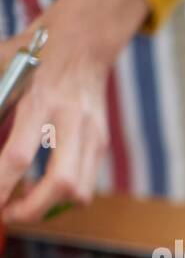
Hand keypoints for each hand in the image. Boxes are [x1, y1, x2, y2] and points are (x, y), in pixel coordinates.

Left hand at [0, 0, 146, 222]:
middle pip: (61, 184)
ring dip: (52, 207)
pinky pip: (87, 183)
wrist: (83, 43)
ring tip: (25, 204)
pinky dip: (64, 196)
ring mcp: (93, 135)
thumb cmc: (34, 54)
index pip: (18, 156)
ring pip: (81, 191)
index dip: (1, 185)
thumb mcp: (3, 69)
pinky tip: (43, 189)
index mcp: (41, 101)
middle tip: (7, 214)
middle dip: (32, 209)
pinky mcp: (101, 143)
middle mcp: (72, 121)